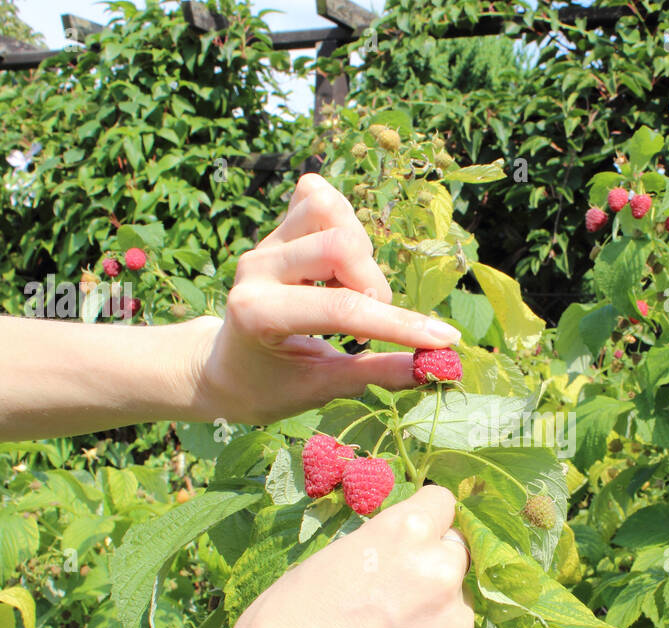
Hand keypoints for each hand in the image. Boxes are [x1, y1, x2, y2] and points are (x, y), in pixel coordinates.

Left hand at [183, 174, 460, 424]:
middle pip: (341, 245)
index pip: (344, 309)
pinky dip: (342, 221)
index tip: (444, 339)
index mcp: (260, 314)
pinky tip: (341, 260)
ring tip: (352, 288)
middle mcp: (258, 268)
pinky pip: (318, 196)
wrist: (224, 368)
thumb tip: (437, 367)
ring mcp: (265, 242)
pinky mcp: (276, 228)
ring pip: (331, 211)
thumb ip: (377, 374)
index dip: (401, 324)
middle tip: (369, 318)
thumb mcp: (321, 389)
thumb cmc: (270, 386)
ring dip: (359, 251)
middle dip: (374, 284)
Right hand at [221, 485, 474, 627]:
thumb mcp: (329, 560)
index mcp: (406, 532)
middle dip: (433, 565)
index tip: (412, 538)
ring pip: (459, 604)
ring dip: (437, 613)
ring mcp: (454, 623)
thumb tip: (401, 552)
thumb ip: (379, 550)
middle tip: (399, 593)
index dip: (424, 521)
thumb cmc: (284, 624)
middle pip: (456, 553)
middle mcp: (440, 571)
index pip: (442, 504)